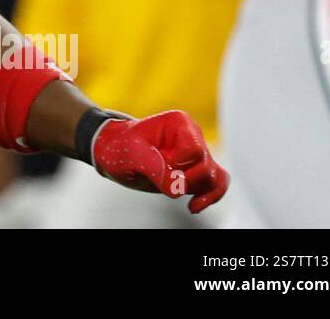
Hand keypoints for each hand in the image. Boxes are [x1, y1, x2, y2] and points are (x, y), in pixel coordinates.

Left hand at [93, 110, 229, 213]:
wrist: (113, 153)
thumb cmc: (121, 145)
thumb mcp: (131, 153)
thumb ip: (154, 167)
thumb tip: (176, 188)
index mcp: (179, 123)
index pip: (194, 151)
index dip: (176, 164)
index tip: (155, 163)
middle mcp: (192, 136)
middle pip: (205, 166)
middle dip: (184, 180)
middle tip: (159, 178)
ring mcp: (195, 155)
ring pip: (214, 178)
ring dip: (195, 190)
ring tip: (174, 194)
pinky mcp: (194, 171)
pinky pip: (216, 185)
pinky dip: (210, 197)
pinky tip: (193, 207)